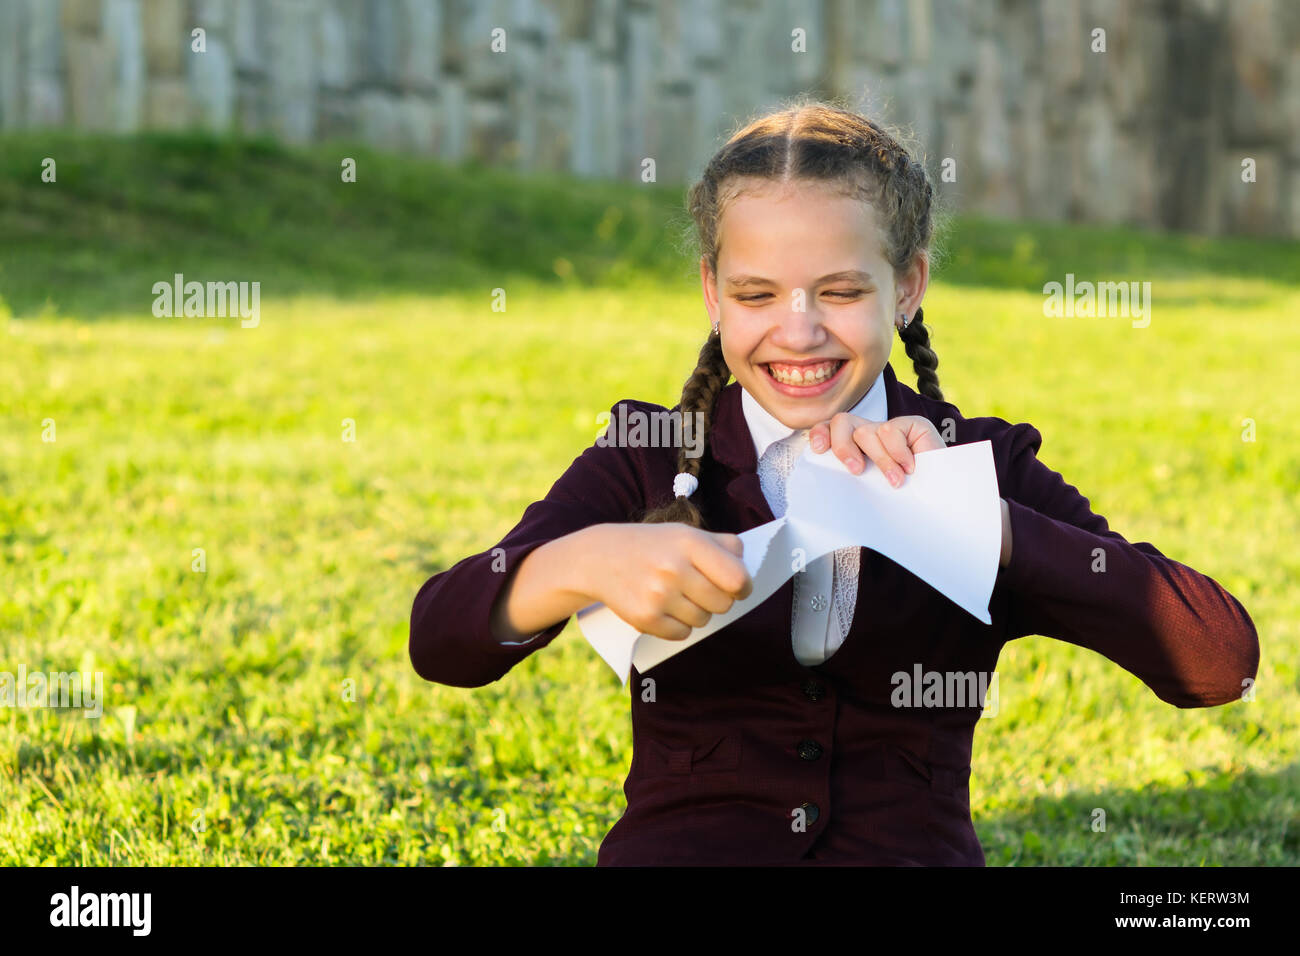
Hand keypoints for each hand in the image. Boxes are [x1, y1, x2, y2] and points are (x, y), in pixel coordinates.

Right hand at [584, 523, 753, 640]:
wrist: (600, 558)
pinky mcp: (646, 619)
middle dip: (717, 600)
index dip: (742, 587)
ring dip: (696, 612)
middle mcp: (674, 568)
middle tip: (700, 589)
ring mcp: (658, 595)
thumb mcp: (685, 533)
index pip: (736, 579)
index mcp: (689, 543)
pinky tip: (663, 607)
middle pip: (723, 604)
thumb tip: (747, 565)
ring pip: (704, 620)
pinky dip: (678, 625)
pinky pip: (682, 633)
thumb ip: (721, 544)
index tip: (736, 587)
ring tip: (676, 594)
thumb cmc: (652, 546)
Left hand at [807, 413, 945, 487]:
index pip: (828, 430)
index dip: (821, 434)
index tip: (818, 450)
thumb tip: (826, 486)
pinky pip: (891, 431)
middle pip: (842, 422)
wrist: (941, 501)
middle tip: (856, 471)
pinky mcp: (913, 425)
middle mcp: (869, 434)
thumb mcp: (870, 491)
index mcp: (853, 447)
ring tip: (895, 481)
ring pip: (866, 432)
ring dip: (880, 460)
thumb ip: (851, 482)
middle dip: (843, 447)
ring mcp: (891, 428)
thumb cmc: (902, 500)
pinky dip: (897, 452)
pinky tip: (909, 467)